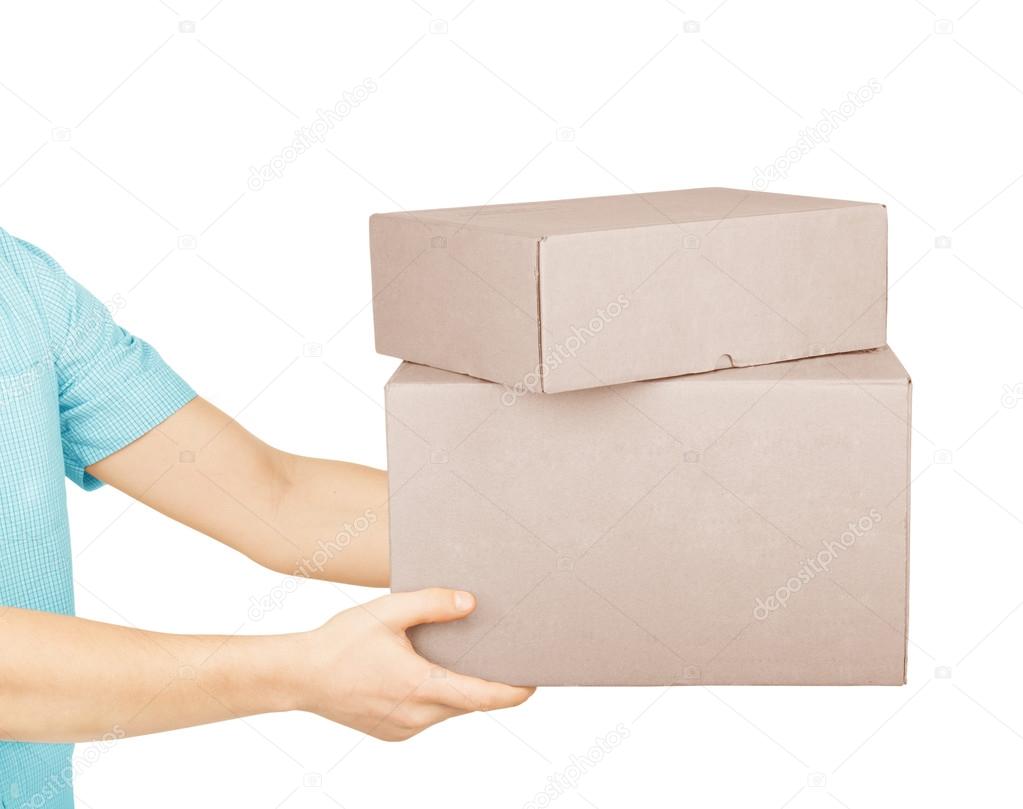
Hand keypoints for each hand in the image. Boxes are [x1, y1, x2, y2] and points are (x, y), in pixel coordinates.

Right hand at [294, 588, 534, 739]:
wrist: (299, 676)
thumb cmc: (341, 642)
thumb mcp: (387, 611)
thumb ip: (432, 604)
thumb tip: (471, 603)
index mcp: (421, 686)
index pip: (482, 697)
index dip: (513, 692)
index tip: (534, 682)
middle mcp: (417, 715)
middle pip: (467, 701)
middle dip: (483, 681)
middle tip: (496, 652)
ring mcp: (404, 728)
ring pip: (447, 709)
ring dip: (455, 687)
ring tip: (451, 656)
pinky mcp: (392, 732)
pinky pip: (426, 715)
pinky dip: (433, 696)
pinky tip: (420, 670)